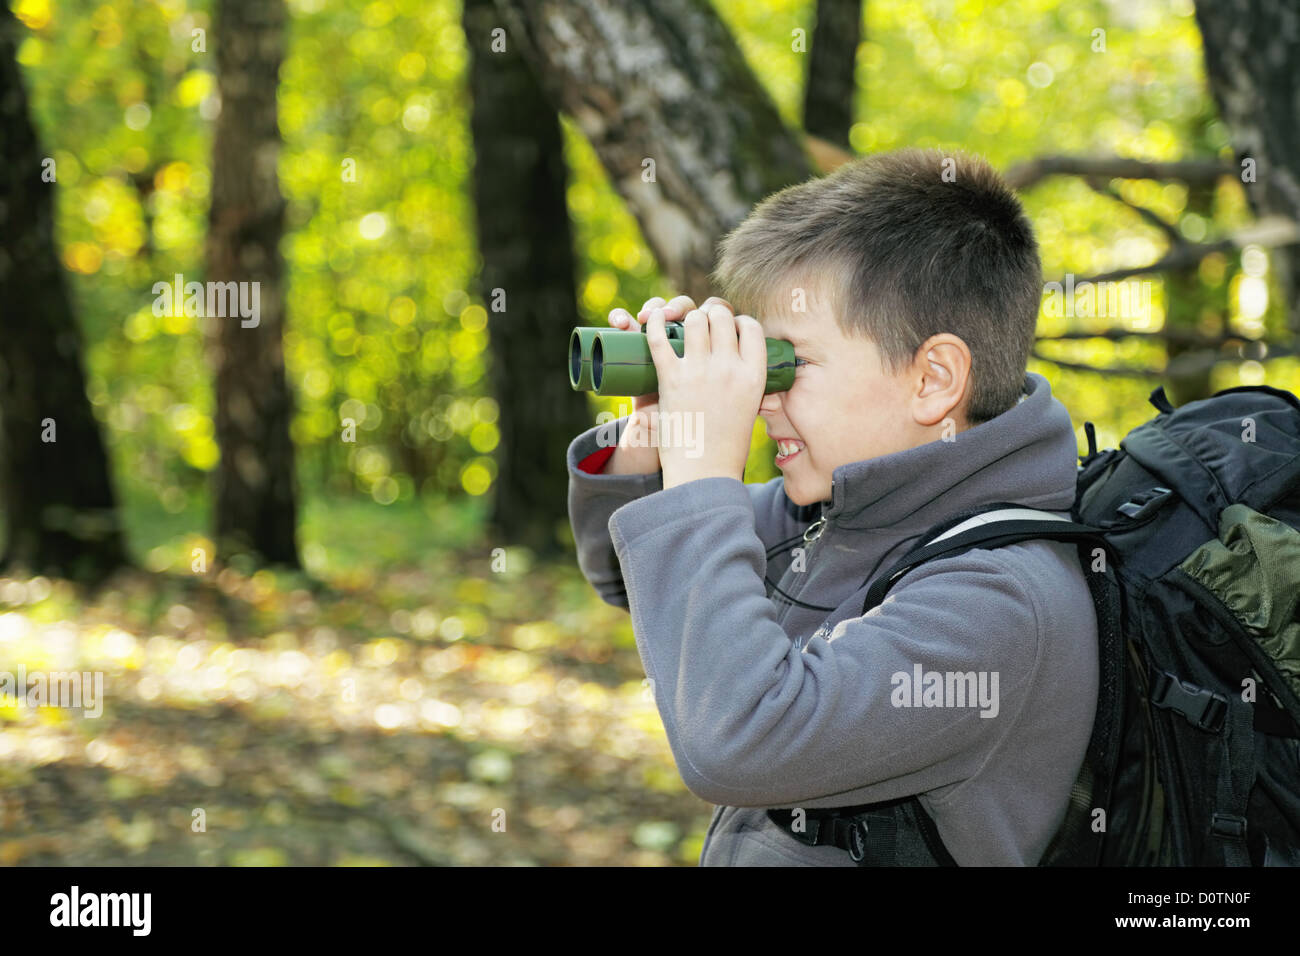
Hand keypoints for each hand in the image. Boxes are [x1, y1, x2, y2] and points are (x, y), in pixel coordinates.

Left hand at [644, 299, 765, 487]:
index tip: (730, 328)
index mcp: (754, 375)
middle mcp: (729, 368)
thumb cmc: (727, 444)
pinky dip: (654, 323)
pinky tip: (652, 318)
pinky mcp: (670, 379)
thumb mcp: (750, 407)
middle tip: (702, 322)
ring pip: (693, 319)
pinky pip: (659, 338)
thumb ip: (747, 381)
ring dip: (686, 316)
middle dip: (711, 312)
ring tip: (681, 324)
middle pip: (720, 316)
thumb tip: (742, 360)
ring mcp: (698, 371)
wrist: (703, 472)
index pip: (751, 327)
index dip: (739, 321)